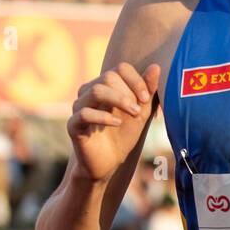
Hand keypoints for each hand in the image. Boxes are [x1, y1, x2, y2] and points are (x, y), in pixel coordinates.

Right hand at [68, 63, 160, 183]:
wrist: (109, 163)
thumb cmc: (124, 135)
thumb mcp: (141, 112)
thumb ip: (147, 91)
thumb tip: (156, 67)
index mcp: (105, 85)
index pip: (120, 68)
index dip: (136, 80)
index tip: (146, 98)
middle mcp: (89, 92)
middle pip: (108, 77)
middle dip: (128, 93)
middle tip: (139, 111)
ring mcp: (79, 107)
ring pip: (96, 91)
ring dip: (119, 100)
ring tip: (134, 114)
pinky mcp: (73, 125)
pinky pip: (84, 113)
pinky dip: (103, 117)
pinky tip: (117, 124)